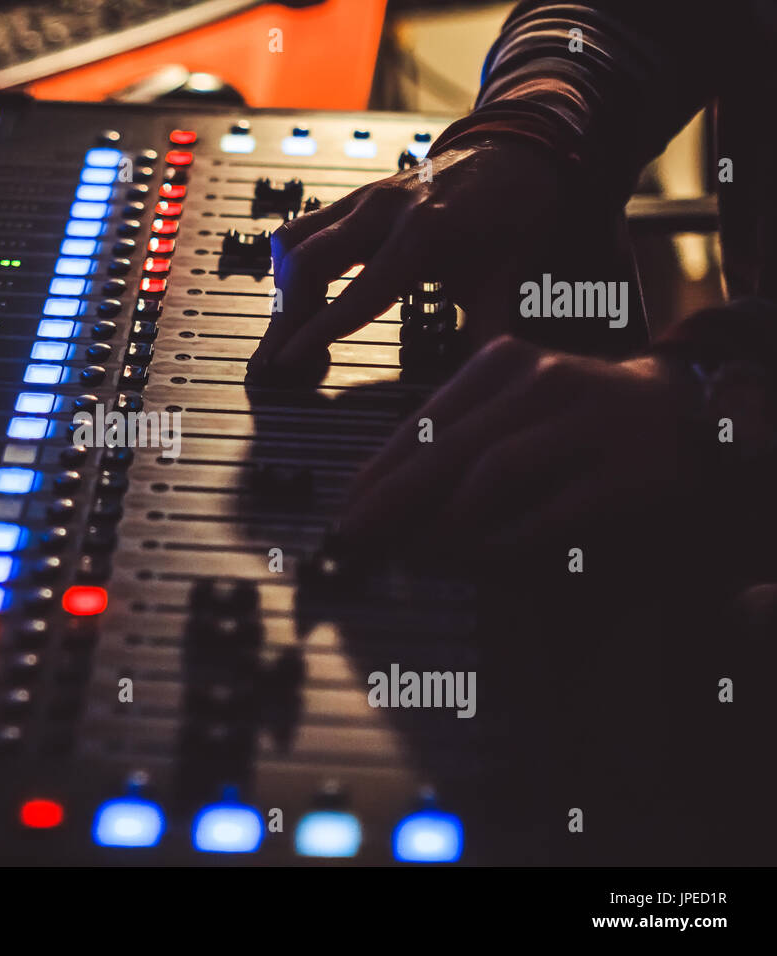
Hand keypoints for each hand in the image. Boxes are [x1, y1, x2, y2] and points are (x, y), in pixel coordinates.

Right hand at [247, 138, 613, 381]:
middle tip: (271, 362)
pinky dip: (291, 263)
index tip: (289, 365)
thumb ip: (490, 333)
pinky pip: (302, 227)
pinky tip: (299, 294)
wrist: (515, 152)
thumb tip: (482, 387)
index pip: (355, 296)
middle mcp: (383, 211)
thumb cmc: (512, 215)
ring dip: (283, 290)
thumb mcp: (508, 278)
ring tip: (284, 333)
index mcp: (423, 234)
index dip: (316, 334)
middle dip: (284, 318)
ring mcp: (363, 199)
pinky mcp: (353, 196)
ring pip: (294, 243)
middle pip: (307, 264)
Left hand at [336, 336, 704, 555]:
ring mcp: (586, 421)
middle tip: (356, 539)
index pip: (424, 421)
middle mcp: (541, 381)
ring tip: (416, 554)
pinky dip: (508, 537)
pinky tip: (479, 558)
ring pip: (493, 471)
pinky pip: (550, 508)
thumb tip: (376, 495)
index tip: (344, 511)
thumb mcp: (512, 411)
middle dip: (392, 499)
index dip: (378, 471)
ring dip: (446, 521)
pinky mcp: (625, 468)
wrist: (687, 411)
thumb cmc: (576, 419)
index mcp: (502, 363)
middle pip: (448, 446)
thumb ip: (453, 442)